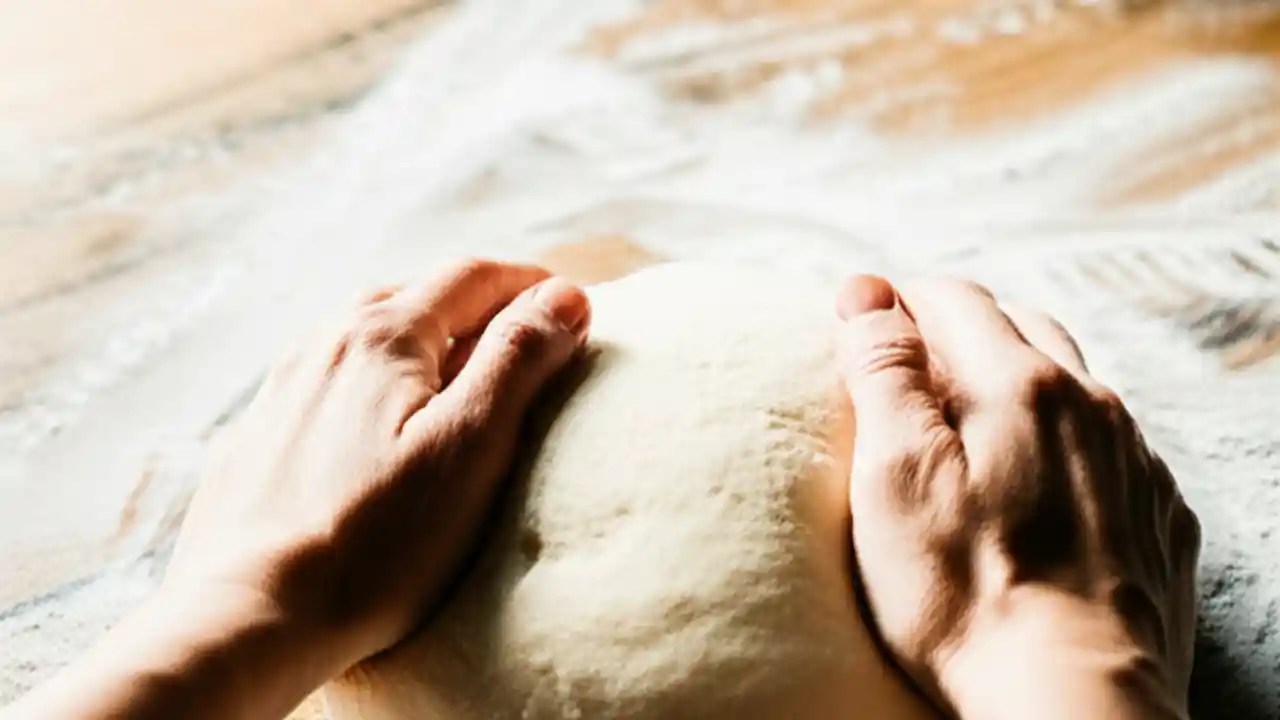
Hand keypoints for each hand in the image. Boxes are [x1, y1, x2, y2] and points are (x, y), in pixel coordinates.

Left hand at [9, 260, 590, 719]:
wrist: (248, 616)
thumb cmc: (375, 543)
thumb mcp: (471, 446)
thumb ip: (518, 360)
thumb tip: (565, 296)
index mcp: (383, 337)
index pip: (472, 277)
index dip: (530, 284)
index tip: (572, 306)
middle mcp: (324, 343)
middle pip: (415, 295)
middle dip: (476, 305)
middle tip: (521, 337)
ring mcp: (283, 388)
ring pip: (363, 336)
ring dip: (420, 339)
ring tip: (453, 374)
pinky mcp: (257, 436)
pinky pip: (326, 383)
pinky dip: (369, 381)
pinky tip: (375, 422)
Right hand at [836, 275, 1199, 718]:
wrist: (1073, 700)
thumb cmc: (967, 594)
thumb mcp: (896, 475)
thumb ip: (882, 372)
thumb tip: (866, 292)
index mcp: (1021, 385)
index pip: (955, 300)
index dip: (901, 300)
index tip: (866, 321)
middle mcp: (1092, 405)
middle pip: (1020, 326)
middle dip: (961, 329)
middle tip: (912, 364)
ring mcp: (1134, 460)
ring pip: (1073, 382)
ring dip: (1019, 379)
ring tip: (973, 420)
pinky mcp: (1157, 514)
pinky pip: (1110, 445)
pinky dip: (1066, 439)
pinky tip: (1037, 481)